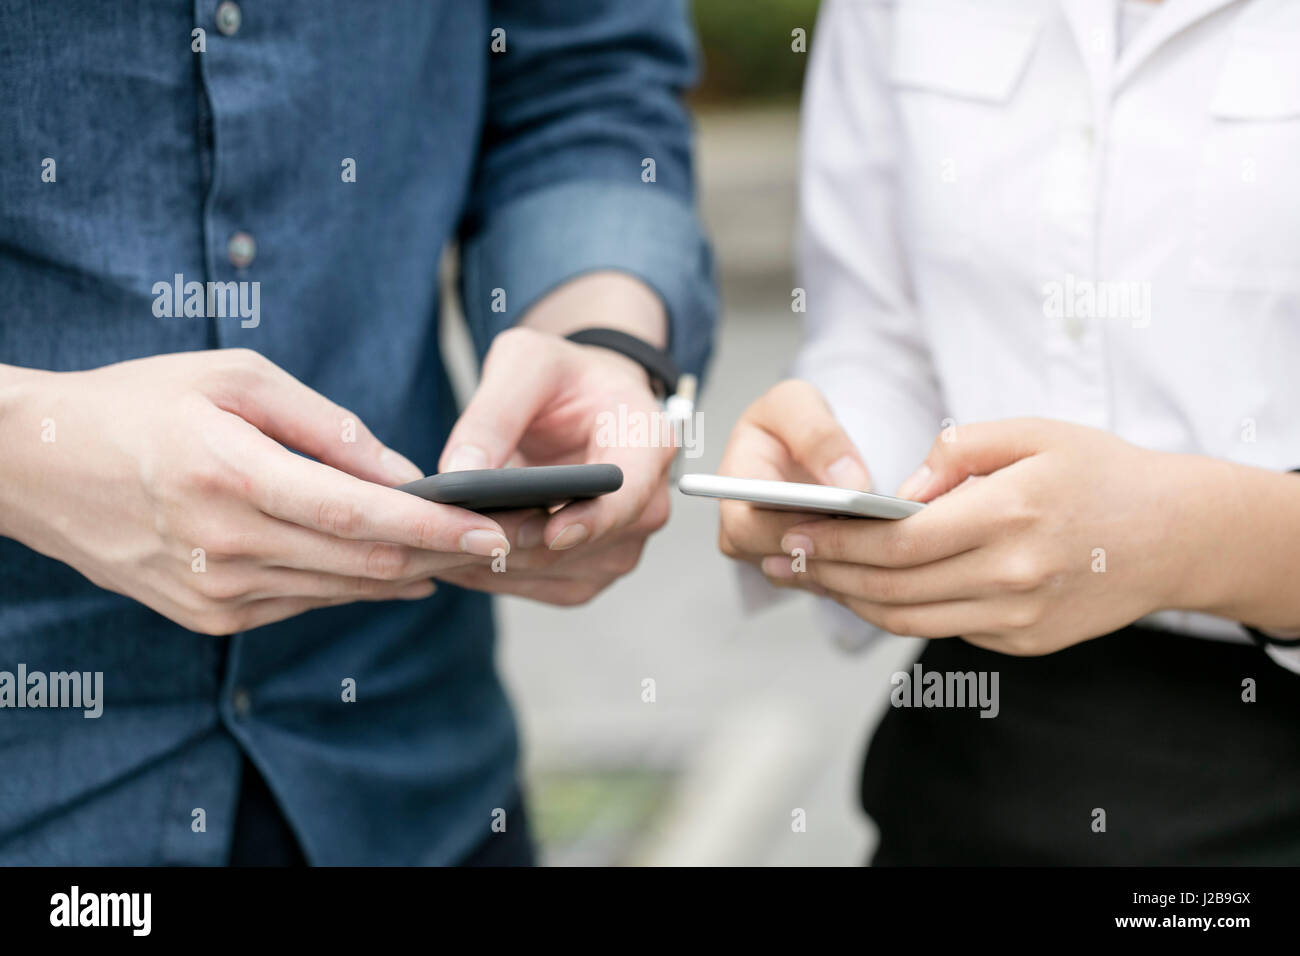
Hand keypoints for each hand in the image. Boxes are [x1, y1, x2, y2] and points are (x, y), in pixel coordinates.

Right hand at [0, 350, 510, 633]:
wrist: (36, 466)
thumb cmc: (142, 403)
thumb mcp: (235, 379)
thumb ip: (326, 427)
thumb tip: (402, 472)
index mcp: (230, 474)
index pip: (360, 515)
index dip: (436, 528)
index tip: (494, 532)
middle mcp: (224, 544)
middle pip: (363, 562)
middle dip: (440, 553)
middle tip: (494, 538)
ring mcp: (214, 591)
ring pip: (342, 590)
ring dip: (405, 572)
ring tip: (454, 549)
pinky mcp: (209, 616)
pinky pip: (304, 601)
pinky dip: (354, 584)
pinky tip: (389, 566)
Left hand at [433, 325, 675, 604]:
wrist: (582, 403)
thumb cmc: (564, 377)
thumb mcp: (527, 363)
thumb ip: (494, 413)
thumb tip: (457, 474)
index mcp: (646, 443)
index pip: (629, 494)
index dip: (593, 519)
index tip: (551, 532)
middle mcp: (645, 503)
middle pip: (586, 543)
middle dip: (517, 540)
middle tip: (452, 533)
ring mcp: (622, 543)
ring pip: (558, 572)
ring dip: (500, 563)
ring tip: (439, 544)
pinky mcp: (592, 568)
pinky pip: (543, 586)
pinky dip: (499, 576)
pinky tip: (458, 556)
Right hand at [715, 380, 870, 577]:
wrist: (803, 439)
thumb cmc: (788, 419)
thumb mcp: (795, 403)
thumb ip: (817, 434)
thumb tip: (848, 479)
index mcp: (732, 491)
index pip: (748, 529)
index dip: (792, 529)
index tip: (838, 515)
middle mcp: (745, 532)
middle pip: (782, 560)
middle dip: (831, 547)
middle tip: (879, 529)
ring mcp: (772, 554)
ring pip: (812, 575)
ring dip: (849, 562)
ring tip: (890, 537)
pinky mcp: (804, 566)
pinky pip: (832, 579)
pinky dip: (859, 567)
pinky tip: (888, 547)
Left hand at [762, 418, 1217, 654]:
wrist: (1175, 534)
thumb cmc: (1099, 471)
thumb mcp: (1032, 432)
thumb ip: (956, 452)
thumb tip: (896, 495)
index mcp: (1010, 513)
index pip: (899, 542)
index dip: (837, 543)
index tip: (791, 532)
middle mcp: (1013, 574)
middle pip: (893, 588)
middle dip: (827, 574)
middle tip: (780, 560)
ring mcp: (1020, 616)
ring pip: (910, 620)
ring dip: (850, 602)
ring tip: (809, 579)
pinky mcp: (1025, 642)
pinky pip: (944, 629)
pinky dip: (897, 612)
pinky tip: (865, 591)